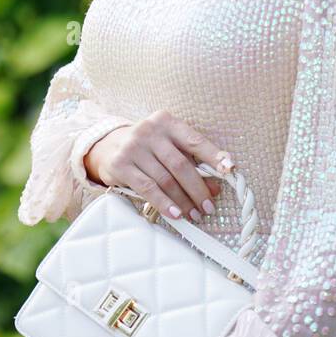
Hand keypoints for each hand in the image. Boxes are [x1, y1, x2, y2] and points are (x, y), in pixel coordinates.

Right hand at [83, 108, 232, 222]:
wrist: (107, 146)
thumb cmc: (148, 148)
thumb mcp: (169, 148)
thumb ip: (192, 163)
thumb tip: (215, 188)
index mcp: (166, 122)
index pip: (194, 140)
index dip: (213, 156)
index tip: (229, 169)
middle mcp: (149, 131)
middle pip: (180, 165)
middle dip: (198, 189)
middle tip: (208, 206)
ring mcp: (133, 148)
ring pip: (165, 180)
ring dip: (183, 201)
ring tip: (194, 215)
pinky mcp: (121, 165)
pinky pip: (148, 188)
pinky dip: (164, 203)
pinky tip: (176, 214)